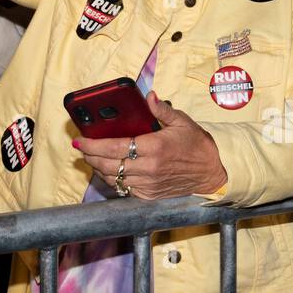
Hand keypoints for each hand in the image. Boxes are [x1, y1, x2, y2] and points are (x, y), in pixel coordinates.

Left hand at [74, 93, 226, 199]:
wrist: (212, 173)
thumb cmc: (196, 145)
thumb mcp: (182, 121)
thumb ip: (162, 109)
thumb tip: (149, 97)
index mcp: (155, 147)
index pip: (115, 148)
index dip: (93, 145)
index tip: (80, 140)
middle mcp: (149, 168)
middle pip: (108, 165)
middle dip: (90, 156)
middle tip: (81, 148)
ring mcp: (148, 184)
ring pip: (113, 179)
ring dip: (98, 169)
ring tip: (91, 157)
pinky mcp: (149, 195)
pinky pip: (123, 189)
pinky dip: (112, 179)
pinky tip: (108, 169)